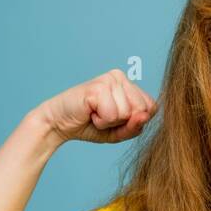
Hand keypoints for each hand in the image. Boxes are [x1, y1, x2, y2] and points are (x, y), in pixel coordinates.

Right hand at [37, 69, 156, 143]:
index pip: (151, 108)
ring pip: (127, 113)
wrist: (59, 124)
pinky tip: (89, 112)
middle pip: (141, 110)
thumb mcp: (119, 132)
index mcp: (129, 84)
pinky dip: (101, 121)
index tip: (115, 119)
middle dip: (122, 122)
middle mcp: (121, 77)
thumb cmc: (90, 126)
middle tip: (102, 116)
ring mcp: (110, 80)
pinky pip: (112, 115)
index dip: (134, 122)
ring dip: (109, 122)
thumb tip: (144, 116)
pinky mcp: (98, 87)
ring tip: (95, 114)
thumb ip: (135, 127)